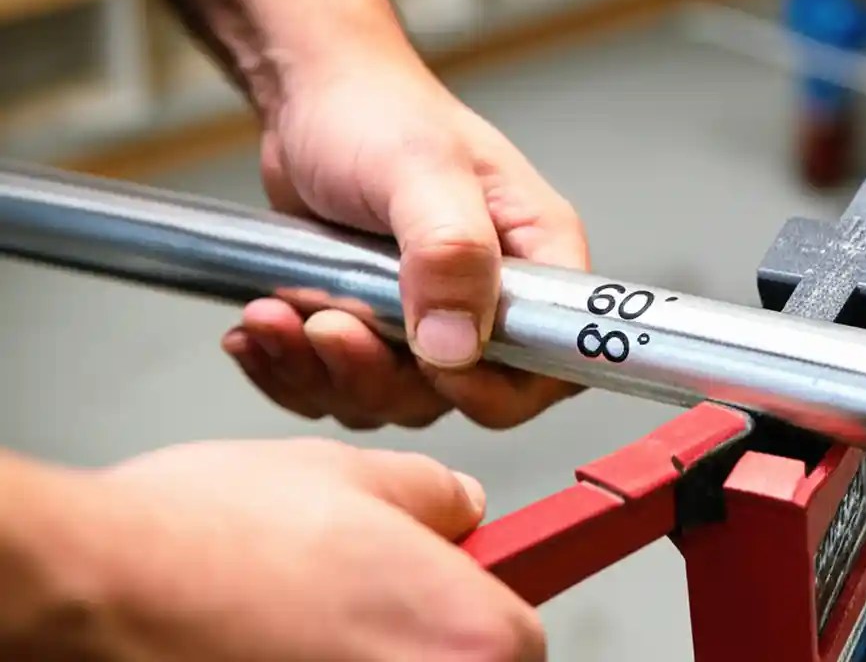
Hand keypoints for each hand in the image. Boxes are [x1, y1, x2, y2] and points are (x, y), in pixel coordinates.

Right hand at [47, 439, 542, 661]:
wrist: (97, 585)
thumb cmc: (209, 540)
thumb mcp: (355, 473)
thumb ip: (436, 496)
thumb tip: (460, 509)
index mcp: (473, 639)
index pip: (516, 633)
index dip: (468, 598)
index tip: (437, 587)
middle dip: (416, 632)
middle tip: (359, 599)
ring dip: (363, 652)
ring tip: (302, 614)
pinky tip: (271, 638)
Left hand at [221, 47, 588, 430]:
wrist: (305, 96)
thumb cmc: (377, 113)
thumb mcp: (420, 171)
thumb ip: (449, 253)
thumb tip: (456, 348)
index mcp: (533, 259)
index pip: (553, 361)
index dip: (502, 390)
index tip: (432, 367)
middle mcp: (489, 300)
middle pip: (458, 396)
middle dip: (378, 377)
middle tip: (325, 323)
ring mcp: (428, 320)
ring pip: (389, 399)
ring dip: (320, 373)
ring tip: (269, 316)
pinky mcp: (371, 330)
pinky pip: (336, 385)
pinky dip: (289, 371)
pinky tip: (254, 332)